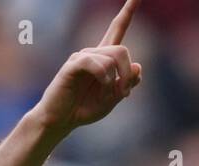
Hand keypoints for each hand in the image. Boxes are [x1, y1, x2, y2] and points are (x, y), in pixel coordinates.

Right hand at [32, 0, 143, 136]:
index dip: (127, 12)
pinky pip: (96, 64)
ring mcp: (82, 57)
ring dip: (114, 82)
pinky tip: (101, 88)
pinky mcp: (72, 65)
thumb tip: (137, 65)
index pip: (117, 29)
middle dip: (127, 74)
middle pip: (122, 50)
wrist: (61, 120)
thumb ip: (126, 84)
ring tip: (105, 97)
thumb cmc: (84, 109)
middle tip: (123, 94)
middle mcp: (94, 53)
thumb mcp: (112, 99)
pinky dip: (104, 79)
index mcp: (104, 59)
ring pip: (111, 59)